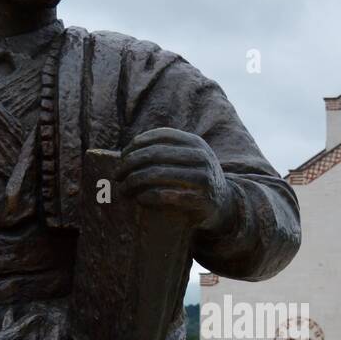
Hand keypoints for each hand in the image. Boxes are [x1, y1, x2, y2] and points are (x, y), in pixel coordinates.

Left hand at [115, 128, 234, 231]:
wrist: (223, 204)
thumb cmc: (195, 179)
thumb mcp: (188, 158)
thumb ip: (166, 151)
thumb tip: (126, 152)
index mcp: (195, 143)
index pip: (160, 136)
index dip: (137, 144)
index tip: (122, 156)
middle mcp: (200, 157)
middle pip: (155, 154)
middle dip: (130, 164)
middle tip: (117, 175)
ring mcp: (202, 178)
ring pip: (157, 173)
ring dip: (134, 182)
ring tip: (123, 189)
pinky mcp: (199, 200)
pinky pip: (165, 195)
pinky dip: (148, 196)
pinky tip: (139, 198)